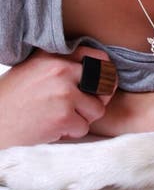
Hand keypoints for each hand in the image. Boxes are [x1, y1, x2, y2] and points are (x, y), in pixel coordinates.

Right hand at [0, 47, 117, 148]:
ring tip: (60, 118)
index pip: (98, 58)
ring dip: (82, 118)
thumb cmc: (12, 100)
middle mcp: (61, 70)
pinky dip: (70, 133)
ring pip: (97, 109)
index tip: (100, 84)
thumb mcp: (34, 70)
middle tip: (82, 107)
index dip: (105, 74)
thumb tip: (98, 69)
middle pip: (104, 84)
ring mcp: (64, 93)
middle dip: (98, 98)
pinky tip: (53, 128)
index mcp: (54, 56)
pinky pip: (84, 127)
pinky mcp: (63, 116)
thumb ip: (61, 66)